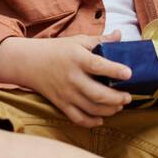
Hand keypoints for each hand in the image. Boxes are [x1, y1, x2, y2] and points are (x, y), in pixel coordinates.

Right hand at [0, 32, 132, 127]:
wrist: (29, 63)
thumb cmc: (57, 50)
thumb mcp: (78, 41)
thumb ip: (100, 40)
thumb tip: (120, 35)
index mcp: (77, 59)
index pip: (98, 66)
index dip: (115, 71)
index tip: (129, 74)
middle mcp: (72, 78)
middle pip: (97, 93)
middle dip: (117, 98)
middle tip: (128, 97)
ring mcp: (66, 94)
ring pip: (91, 108)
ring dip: (109, 110)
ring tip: (119, 106)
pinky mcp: (61, 104)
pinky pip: (78, 118)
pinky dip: (92, 122)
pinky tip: (102, 118)